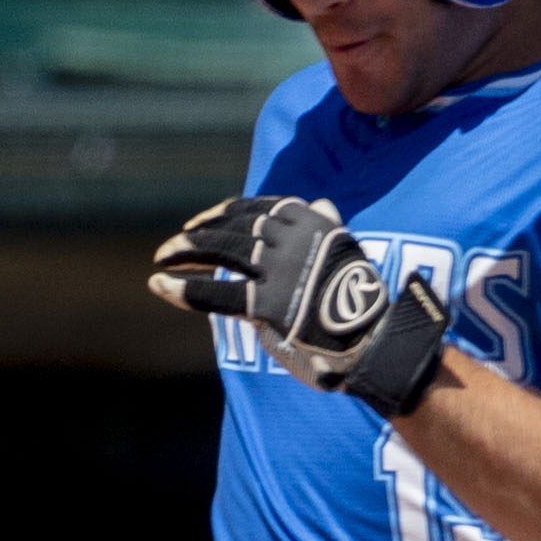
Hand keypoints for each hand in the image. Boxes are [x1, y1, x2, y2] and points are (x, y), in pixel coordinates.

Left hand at [147, 195, 387, 389]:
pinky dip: (185, 288)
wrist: (380, 338)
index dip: (226, 212)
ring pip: (221, 250)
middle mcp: (290, 238)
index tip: (205, 219)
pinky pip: (218, 294)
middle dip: (200, 233)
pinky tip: (159, 285)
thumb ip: (329, 226)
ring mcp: (277, 269)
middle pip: (234, 227)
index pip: (257, 208)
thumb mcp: (352, 250)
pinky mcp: (267, 302)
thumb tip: (320, 202)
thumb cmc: (368, 302)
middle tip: (174, 244)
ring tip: (162, 257)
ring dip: (186, 252)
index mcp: (311, 222)